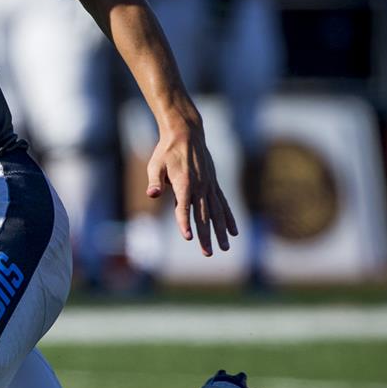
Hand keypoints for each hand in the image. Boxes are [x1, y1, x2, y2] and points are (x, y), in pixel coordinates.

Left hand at [147, 119, 238, 256]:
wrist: (186, 134)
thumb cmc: (166, 151)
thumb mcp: (155, 165)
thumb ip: (154, 181)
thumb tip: (152, 194)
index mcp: (184, 183)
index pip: (184, 207)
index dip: (185, 222)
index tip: (188, 237)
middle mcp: (200, 186)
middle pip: (203, 215)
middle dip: (205, 235)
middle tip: (207, 253)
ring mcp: (209, 186)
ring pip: (217, 212)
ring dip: (221, 231)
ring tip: (224, 248)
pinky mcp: (213, 185)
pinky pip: (223, 204)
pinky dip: (229, 218)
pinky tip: (234, 232)